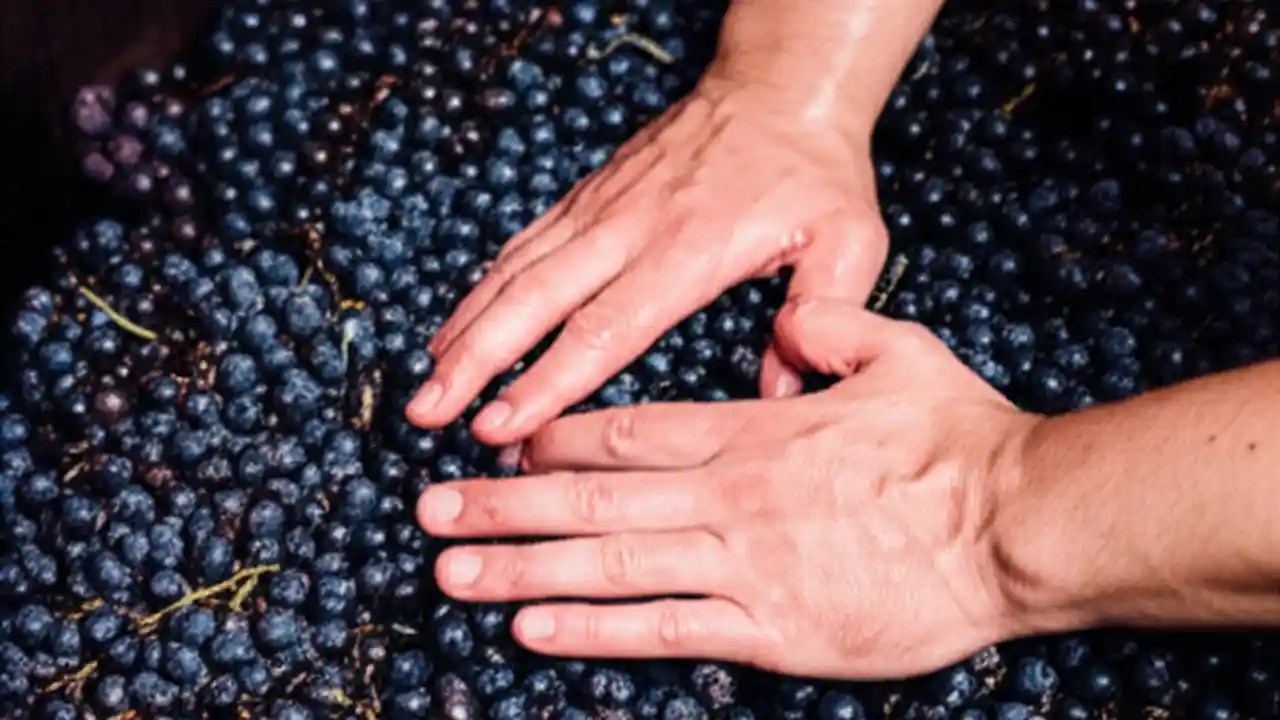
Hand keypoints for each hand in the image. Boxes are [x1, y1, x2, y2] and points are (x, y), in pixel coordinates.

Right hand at [405, 80, 888, 444]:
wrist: (778, 89)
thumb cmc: (814, 172)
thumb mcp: (849, 242)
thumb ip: (822, 315)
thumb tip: (780, 395)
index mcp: (689, 249)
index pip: (605, 327)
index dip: (547, 381)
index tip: (501, 428)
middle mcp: (630, 228)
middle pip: (535, 300)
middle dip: (476, 361)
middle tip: (428, 413)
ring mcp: (601, 209)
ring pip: (516, 271)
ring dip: (465, 328)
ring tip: (426, 382)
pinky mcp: (589, 197)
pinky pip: (524, 244)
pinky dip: (483, 287)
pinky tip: (456, 325)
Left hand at [416, 301, 1041, 679]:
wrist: (1017, 528)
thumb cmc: (962, 441)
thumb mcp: (901, 351)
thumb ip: (831, 327)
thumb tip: (784, 320)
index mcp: (753, 431)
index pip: (627, 433)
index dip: (552, 439)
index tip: (499, 445)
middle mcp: (730, 496)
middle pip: (590, 498)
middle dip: (500, 503)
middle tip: (427, 508)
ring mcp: (744, 566)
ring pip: (608, 563)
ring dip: (519, 563)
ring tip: (448, 566)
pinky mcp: (772, 631)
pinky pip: (663, 629)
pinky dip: (592, 626)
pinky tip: (530, 624)